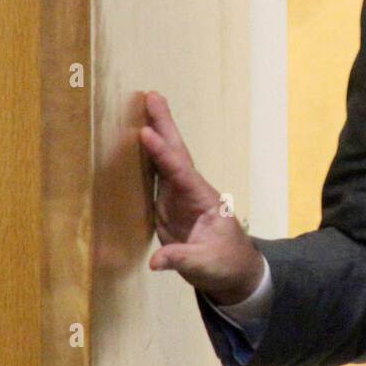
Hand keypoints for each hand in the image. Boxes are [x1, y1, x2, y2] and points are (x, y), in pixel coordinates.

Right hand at [141, 90, 264, 304]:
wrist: (231, 269)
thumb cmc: (223, 264)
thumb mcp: (205, 265)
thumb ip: (181, 259)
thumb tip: (156, 261)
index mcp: (202, 199)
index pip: (180, 172)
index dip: (163, 154)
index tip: (146, 133)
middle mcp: (190, 190)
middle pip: (176, 153)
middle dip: (164, 125)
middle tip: (152, 95)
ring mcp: (179, 195)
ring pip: (165, 158)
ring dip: (155, 133)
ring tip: (142, 106)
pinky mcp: (168, 204)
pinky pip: (155, 173)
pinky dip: (146, 155)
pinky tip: (134, 140)